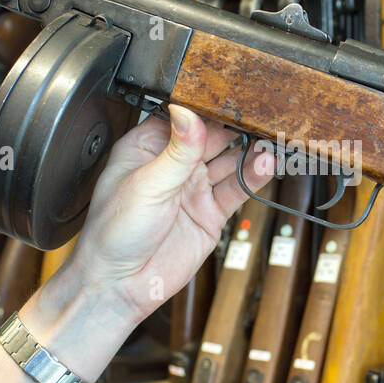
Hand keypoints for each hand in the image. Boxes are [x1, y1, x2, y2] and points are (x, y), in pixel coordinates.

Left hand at [25, 105, 274, 373]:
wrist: (120, 286)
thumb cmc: (113, 234)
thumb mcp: (147, 185)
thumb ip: (176, 150)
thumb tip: (189, 113)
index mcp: (147, 148)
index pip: (184, 117)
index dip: (208, 106)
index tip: (232, 96)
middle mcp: (173, 165)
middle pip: (213, 136)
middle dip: (237, 125)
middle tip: (262, 114)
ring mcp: (194, 189)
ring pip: (229, 161)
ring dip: (250, 150)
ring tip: (270, 139)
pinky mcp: (211, 213)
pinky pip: (237, 189)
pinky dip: (253, 176)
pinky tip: (265, 165)